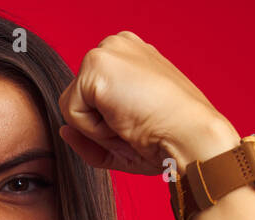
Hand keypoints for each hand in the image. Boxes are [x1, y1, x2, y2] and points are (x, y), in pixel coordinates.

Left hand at [57, 31, 239, 175]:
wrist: (191, 135)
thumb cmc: (168, 138)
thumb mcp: (125, 133)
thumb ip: (90, 133)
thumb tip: (62, 131)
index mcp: (127, 56)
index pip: (91, 98)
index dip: (108, 122)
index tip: (138, 121)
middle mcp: (115, 46)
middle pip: (78, 101)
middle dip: (99, 126)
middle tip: (134, 126)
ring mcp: (106, 52)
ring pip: (71, 108)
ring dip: (97, 129)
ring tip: (130, 122)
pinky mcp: (95, 66)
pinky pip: (71, 114)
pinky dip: (94, 130)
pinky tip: (124, 120)